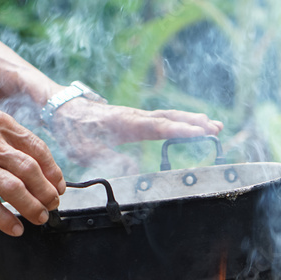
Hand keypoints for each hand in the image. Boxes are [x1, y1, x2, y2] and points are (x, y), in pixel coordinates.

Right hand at [0, 108, 65, 235]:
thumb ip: (10, 143)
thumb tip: (40, 170)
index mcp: (0, 124)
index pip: (37, 149)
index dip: (53, 171)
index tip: (59, 186)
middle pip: (30, 170)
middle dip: (46, 192)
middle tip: (52, 204)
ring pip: (14, 189)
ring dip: (31, 207)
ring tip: (40, 217)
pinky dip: (6, 219)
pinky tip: (16, 228)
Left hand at [51, 98, 222, 171]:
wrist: (62, 109)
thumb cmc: (73, 129)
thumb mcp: (85, 150)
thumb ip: (108, 158)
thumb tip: (132, 170)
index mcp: (126, 124)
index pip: (159, 127)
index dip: (180, 131)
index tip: (200, 133)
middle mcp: (135, 117)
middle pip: (170, 118)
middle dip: (194, 123)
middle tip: (217, 128)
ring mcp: (136, 116)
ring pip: (168, 116)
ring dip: (191, 120)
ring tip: (213, 125)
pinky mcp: (134, 118)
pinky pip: (162, 118)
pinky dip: (179, 120)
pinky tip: (189, 124)